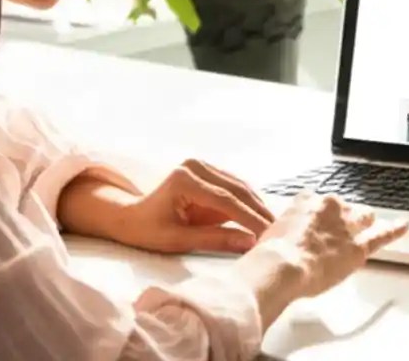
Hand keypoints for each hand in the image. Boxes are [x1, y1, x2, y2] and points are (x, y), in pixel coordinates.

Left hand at [109, 159, 274, 253]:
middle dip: (259, 211)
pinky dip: (249, 202)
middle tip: (279, 232)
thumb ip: (215, 240)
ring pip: (240, 186)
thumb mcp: (178, 240)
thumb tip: (250, 242)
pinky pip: (234, 187)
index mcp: (184, 180)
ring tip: (275, 226)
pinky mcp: (207, 171)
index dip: (250, 218)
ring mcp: (201, 166)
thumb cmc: (147, 230)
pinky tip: (262, 217)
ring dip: (257, 206)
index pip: (226, 200)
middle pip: (237, 189)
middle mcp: (195, 166)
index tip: (268, 234)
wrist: (130, 217)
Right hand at [243, 192, 408, 298]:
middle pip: (343, 208)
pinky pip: (382, 235)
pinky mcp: (359, 245)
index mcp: (306, 199)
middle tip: (334, 234)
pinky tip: (403, 225)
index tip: (313, 226)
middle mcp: (330, 206)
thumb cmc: (272, 253)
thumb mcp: (269, 232)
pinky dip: (394, 230)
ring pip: (363, 217)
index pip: (316, 202)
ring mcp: (347, 225)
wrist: (283, 264)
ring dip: (363, 224)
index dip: (317, 217)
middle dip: (342, 218)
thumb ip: (282, 231)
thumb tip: (281, 241)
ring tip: (365, 230)